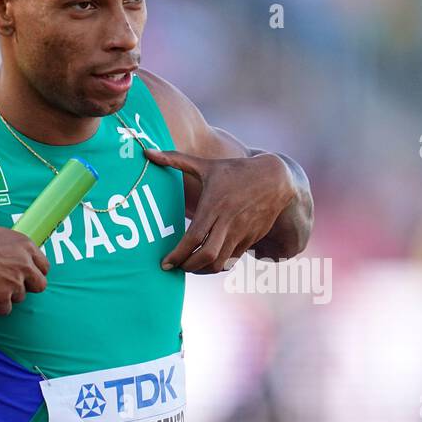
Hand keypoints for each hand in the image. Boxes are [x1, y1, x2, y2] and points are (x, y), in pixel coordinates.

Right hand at [0, 194, 49, 314]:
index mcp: (24, 245)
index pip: (45, 266)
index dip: (34, 272)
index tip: (24, 274)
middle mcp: (24, 264)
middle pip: (40, 285)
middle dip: (26, 286)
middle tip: (8, 284)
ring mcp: (15, 283)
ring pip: (20, 297)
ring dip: (7, 296)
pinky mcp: (3, 299)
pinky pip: (6, 309)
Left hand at [146, 147, 295, 273]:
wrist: (274, 180)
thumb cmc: (236, 170)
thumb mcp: (207, 165)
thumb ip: (175, 159)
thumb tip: (147, 151)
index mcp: (214, 205)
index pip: (193, 238)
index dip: (177, 254)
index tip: (164, 263)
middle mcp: (228, 221)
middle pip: (206, 255)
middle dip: (188, 266)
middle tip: (175, 267)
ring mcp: (241, 232)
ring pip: (219, 263)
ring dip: (202, 270)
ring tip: (190, 266)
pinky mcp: (251, 239)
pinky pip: (232, 260)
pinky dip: (218, 266)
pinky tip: (208, 262)